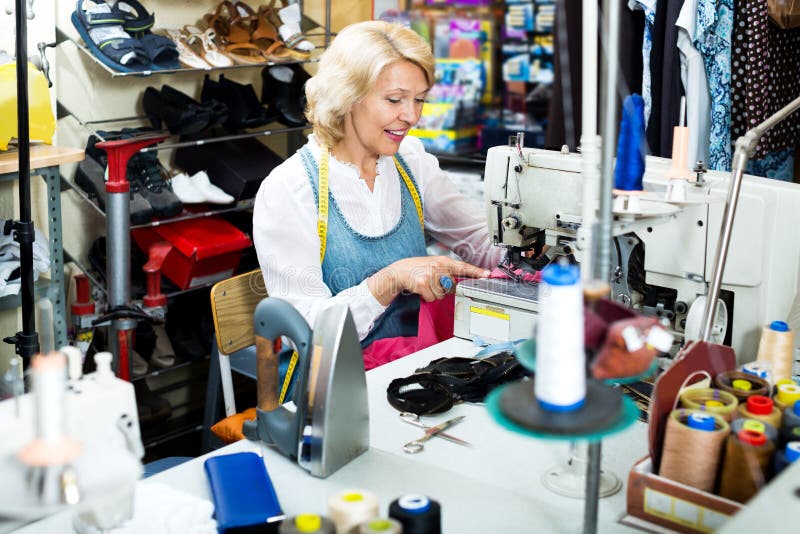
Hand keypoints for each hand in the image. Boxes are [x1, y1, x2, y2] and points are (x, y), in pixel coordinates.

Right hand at [368, 256, 489, 304]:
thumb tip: (459, 285)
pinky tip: (421, 289)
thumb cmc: (418, 269)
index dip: (476, 271)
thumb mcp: (434, 265)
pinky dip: (427, 297)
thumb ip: (448, 272)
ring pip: (442, 294)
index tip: (488, 274)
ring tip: (426, 285)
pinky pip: (433, 298)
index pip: (463, 267)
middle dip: (444, 288)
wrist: (399, 271)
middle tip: (433, 283)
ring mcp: (431, 275)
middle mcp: (439, 266)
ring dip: (435, 293)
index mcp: (443, 261)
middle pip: (452, 286)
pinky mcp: (423, 284)